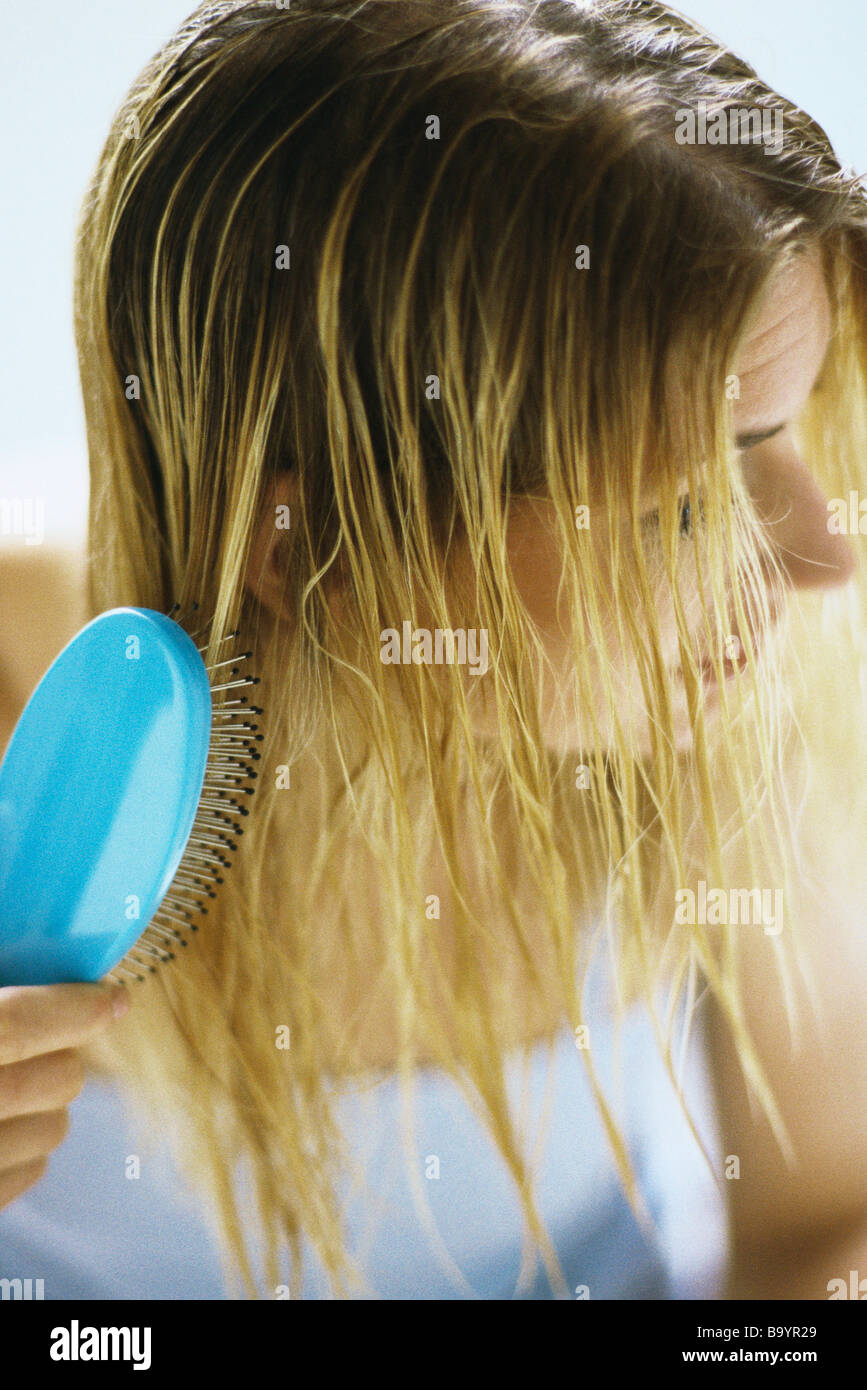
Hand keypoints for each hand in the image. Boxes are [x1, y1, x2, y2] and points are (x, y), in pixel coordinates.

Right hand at [0, 981, 129, 1209]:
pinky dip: (26, 1147)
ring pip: (55, 1128)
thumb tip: (52, 968)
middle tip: (38, 1041)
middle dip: (63, 1053)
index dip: (74, 1007)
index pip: (18, 1024)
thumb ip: (5, 996)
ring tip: (7, 1085)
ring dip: (46, 1102)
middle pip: (59, 1078)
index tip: (112, 997)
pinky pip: (33, 1170)